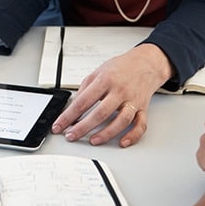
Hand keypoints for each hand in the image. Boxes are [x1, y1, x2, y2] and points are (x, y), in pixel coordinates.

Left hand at [52, 44, 172, 147]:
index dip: (68, 116)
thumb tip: (73, 107)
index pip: (83, 101)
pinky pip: (140, 125)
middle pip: (100, 113)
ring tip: (93, 140)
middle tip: (71, 136)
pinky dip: (132, 136)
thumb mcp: (98, 72)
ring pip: (121, 121)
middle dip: (83, 127)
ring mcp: (132, 101)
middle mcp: (119, 91)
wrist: (145, 63)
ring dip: (106, 133)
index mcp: (105, 80)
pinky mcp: (142, 108)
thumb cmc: (121, 67)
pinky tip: (122, 142)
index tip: (59, 126)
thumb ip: (85, 89)